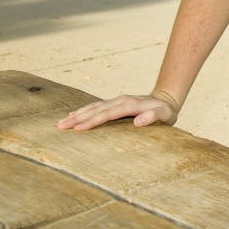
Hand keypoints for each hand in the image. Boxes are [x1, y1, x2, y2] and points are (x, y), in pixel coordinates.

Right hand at [56, 91, 179, 130]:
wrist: (166, 100)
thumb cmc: (166, 112)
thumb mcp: (165, 114)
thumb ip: (154, 116)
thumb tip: (138, 121)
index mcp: (131, 104)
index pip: (108, 113)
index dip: (93, 121)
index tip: (78, 128)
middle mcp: (121, 100)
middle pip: (97, 109)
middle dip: (79, 117)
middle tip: (61, 126)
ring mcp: (117, 100)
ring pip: (94, 107)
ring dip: (78, 114)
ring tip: (62, 122)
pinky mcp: (115, 103)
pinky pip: (97, 106)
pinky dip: (85, 110)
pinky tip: (74, 114)